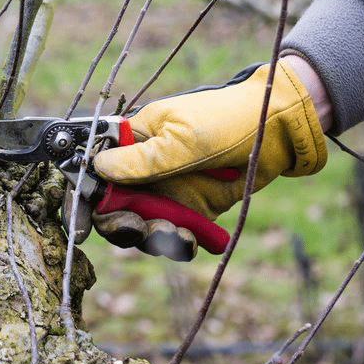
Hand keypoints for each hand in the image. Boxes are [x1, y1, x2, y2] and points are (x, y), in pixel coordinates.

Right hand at [91, 59, 327, 257]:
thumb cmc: (226, 121)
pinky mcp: (191, 211)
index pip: (97, 172)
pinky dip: (182, 243)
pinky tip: (195, 241)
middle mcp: (145, 171)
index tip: (90, 222)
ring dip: (154, 238)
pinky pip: (176, 236)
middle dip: (123, 225)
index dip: (88, 198)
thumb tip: (97, 168)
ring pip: (143, 227)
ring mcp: (168, 192)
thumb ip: (141, 159)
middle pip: (115, 209)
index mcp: (133, 142)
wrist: (276, 132)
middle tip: (139, 229)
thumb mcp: (182, 139)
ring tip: (177, 236)